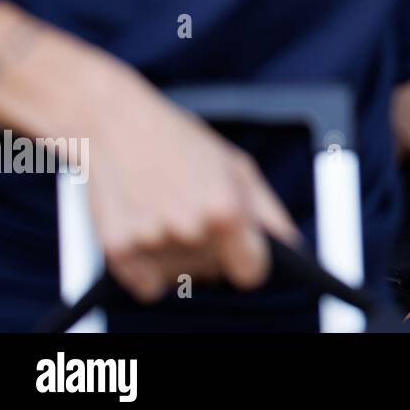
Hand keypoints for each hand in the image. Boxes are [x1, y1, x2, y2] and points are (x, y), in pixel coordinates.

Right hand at [76, 46, 299, 302]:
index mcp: (225, 209)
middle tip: (194, 211)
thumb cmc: (182, 142)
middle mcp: (190, 229)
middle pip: (215, 274)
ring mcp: (151, 242)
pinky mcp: (117, 250)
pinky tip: (148, 229)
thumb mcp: (238, 167)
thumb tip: (292, 250)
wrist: (117, 124)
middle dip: (213, 251)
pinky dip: (149, 268)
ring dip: (180, 257)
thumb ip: (269, 213)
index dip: (250, 262)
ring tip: (168, 213)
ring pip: (181, 278)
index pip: (251, 273)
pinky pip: (148, 286)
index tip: (243, 251)